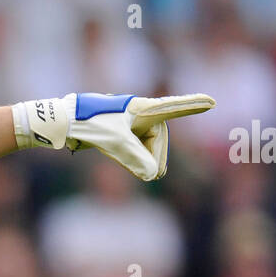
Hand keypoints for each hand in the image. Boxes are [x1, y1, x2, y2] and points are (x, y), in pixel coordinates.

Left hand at [12, 92, 215, 181]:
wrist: (63, 122)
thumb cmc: (90, 125)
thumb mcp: (115, 144)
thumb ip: (137, 160)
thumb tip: (152, 174)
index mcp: (143, 109)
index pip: (173, 108)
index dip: (192, 106)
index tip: (211, 102)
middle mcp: (141, 113)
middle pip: (158, 142)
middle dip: (149, 158)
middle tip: (144, 173)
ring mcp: (131, 122)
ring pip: (146, 149)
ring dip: (136, 159)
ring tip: (119, 156)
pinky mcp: (122, 131)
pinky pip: (135, 150)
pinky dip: (129, 158)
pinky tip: (117, 157)